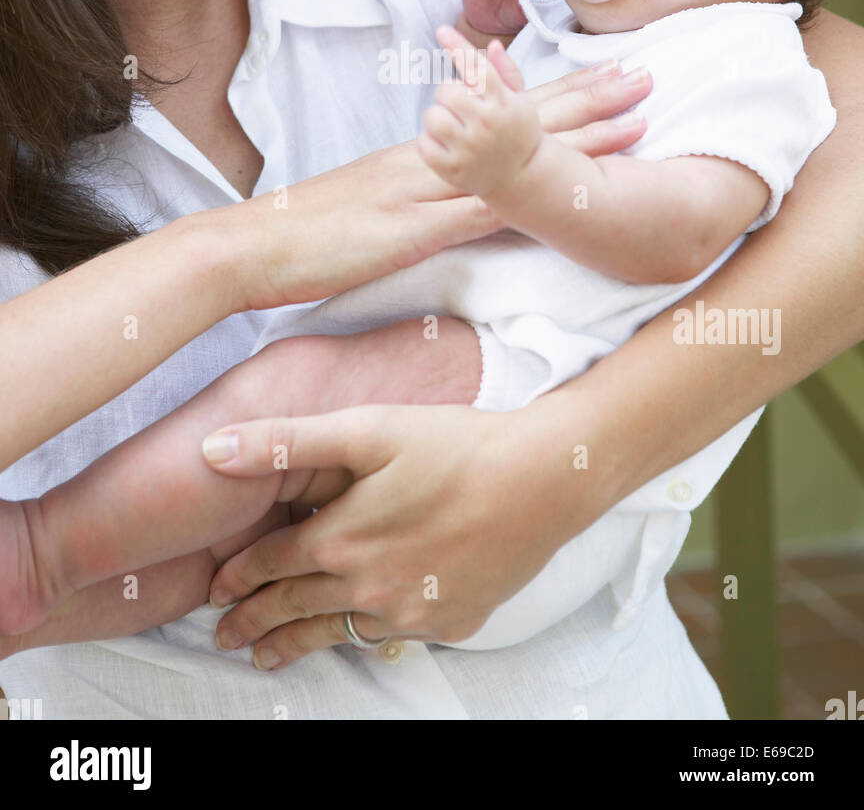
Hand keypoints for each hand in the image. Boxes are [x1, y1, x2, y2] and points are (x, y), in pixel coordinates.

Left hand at [202, 401, 589, 668]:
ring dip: (297, 643)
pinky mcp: (447, 623)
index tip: (216, 591)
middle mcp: (367, 585)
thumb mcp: (367, 429)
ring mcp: (408, 612)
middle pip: (294, 608)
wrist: (541, 481)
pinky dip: (364, 632)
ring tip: (269, 656)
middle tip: (225, 638)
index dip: (239, 577)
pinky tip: (357, 629)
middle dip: (254, 623)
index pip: (271, 565)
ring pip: (337, 631)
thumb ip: (286, 442)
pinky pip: (391, 635)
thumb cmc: (456, 444)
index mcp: (340, 538)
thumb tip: (212, 449)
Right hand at [218, 56, 651, 311]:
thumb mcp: (363, 205)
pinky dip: (538, 189)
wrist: (247, 245)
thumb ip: (408, 193)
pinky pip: (487, 204)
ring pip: (518, 151)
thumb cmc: (298, 231)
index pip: (497, 111)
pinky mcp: (416, 227)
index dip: (555, 95)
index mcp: (419, 152)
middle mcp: (431, 157)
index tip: (602, 75)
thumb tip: (446, 188)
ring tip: (640, 112)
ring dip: (583, 133)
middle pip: (521, 116)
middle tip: (644, 72)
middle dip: (588, 96)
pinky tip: (578, 185)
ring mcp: (426, 188)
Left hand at [418, 26, 543, 195]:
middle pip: (445, 91)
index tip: (441, 30)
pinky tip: (448, 147)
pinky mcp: (452, 169)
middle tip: (463, 109)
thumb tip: (492, 45)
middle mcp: (487, 123)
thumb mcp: (521, 100)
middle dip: (450, 95)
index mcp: (503, 102)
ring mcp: (469, 148)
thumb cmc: (518, 133)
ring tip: (455, 128)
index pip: (477, 68)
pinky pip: (424, 144)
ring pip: (432, 116)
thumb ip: (506, 71)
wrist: (523, 178)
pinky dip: (430, 143)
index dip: (458, 46)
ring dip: (438, 118)